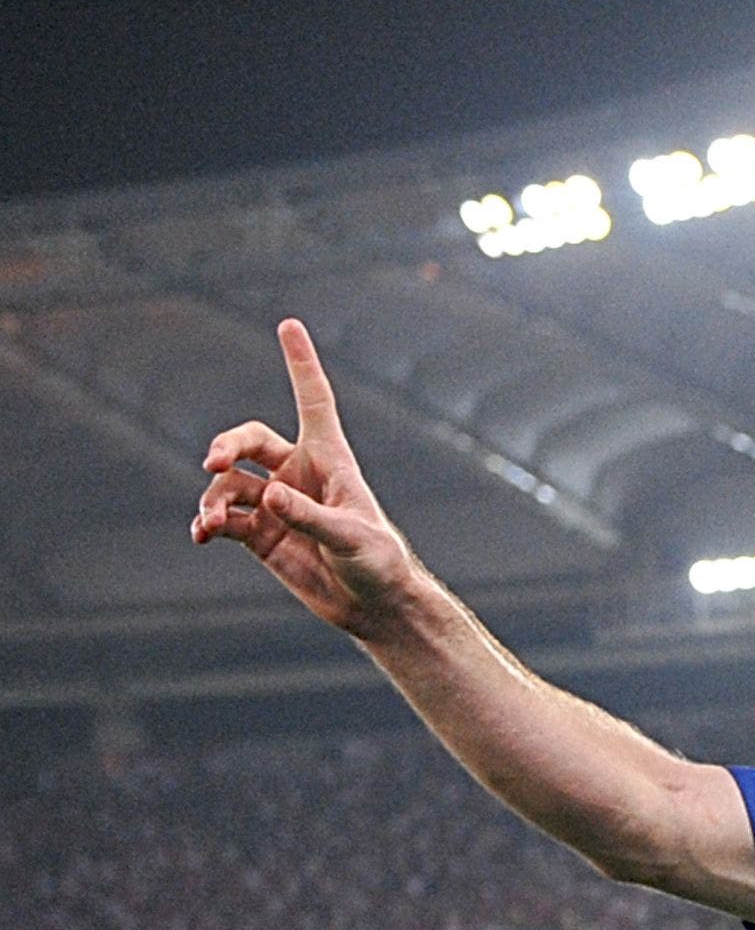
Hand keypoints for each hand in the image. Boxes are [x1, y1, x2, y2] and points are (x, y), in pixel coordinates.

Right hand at [192, 318, 420, 635]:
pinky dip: (209, 524)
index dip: (301, 363)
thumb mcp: (351, 538)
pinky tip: (201, 535)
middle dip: (226, 447)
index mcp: (331, 460)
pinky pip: (224, 519)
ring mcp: (277, 504)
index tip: (288, 325)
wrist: (373, 605)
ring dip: (214, 499)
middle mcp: (299, 474)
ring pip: (229, 485)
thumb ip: (309, 516)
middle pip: (250, 441)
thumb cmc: (378, 562)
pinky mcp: (262, 534)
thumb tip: (269, 496)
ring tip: (212, 525)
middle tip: (212, 464)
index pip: (314, 401)